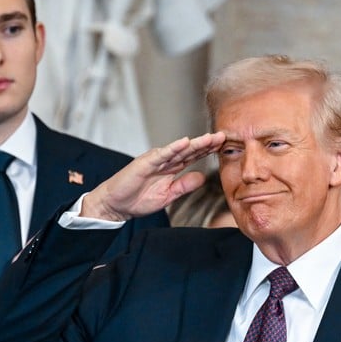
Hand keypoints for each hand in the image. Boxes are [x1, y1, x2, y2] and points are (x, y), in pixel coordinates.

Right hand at [79, 132, 225, 221]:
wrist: (116, 205)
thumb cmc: (138, 199)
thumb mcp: (168, 196)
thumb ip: (184, 186)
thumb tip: (203, 177)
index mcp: (171, 168)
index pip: (193, 157)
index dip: (208, 151)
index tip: (224, 146)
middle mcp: (165, 161)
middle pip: (189, 150)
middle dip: (206, 143)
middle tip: (223, 136)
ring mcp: (155, 160)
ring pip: (178, 150)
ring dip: (194, 143)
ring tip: (210, 137)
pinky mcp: (144, 163)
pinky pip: (161, 155)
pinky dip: (172, 148)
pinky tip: (184, 142)